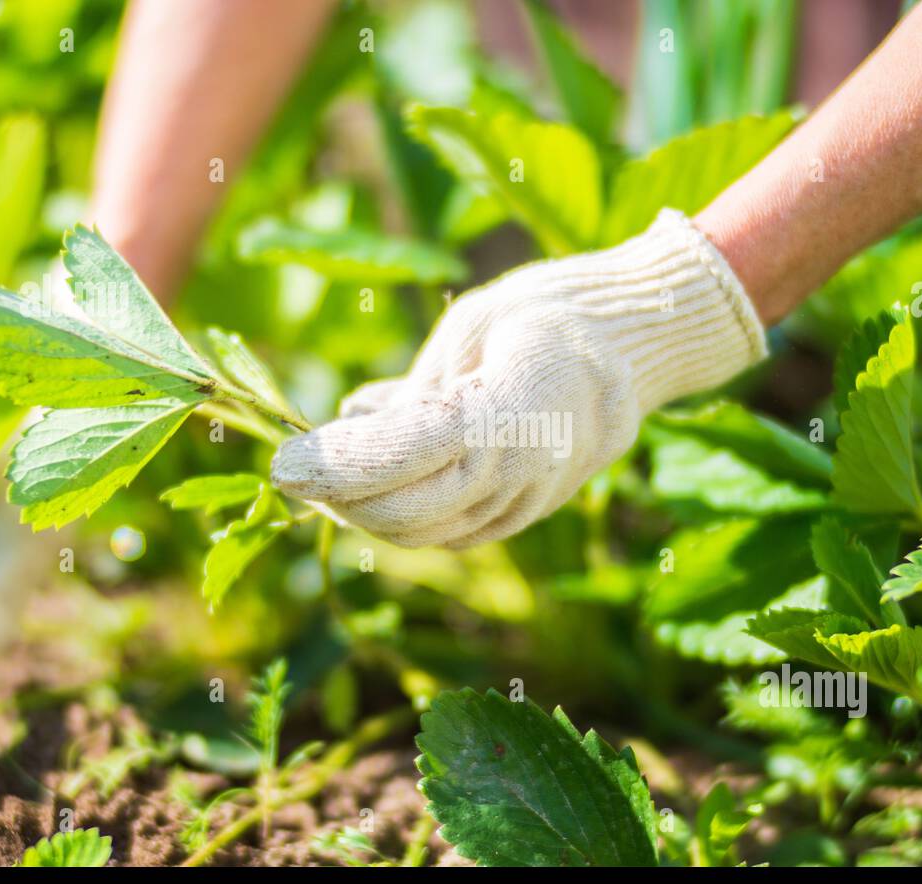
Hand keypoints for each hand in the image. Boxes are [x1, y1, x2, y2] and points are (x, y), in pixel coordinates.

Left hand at [271, 210, 765, 547]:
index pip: (408, 452)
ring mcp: (532, 500)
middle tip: (292, 472)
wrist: (638, 347)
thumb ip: (417, 386)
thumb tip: (350, 419)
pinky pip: (451, 531)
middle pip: (409, 511)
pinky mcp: (529, 513)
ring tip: (322, 478)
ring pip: (426, 533)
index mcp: (515, 407)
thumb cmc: (553, 311)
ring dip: (365, 514)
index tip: (283, 460)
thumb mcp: (476, 322)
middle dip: (339, 499)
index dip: (339, 464)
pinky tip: (371, 487)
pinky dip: (403, 516)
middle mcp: (527, 469)